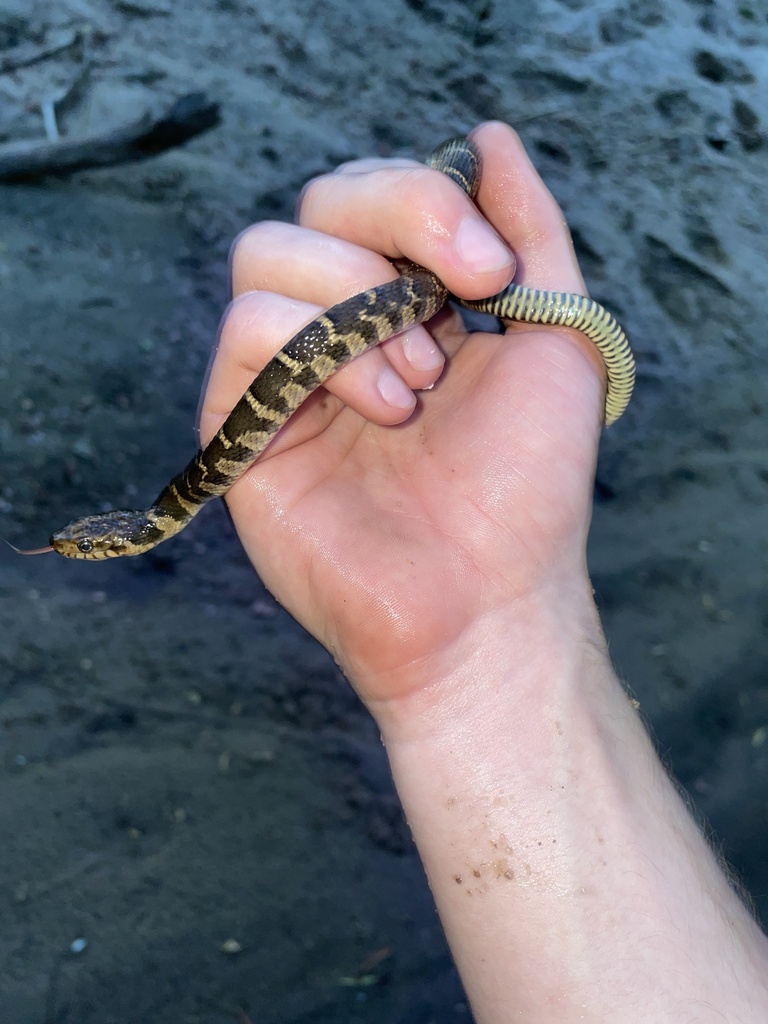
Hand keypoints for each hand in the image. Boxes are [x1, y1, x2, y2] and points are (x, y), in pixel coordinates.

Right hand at [199, 121, 606, 707]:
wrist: (492, 598)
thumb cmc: (529, 485)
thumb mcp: (557, 333)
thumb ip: (530, 229)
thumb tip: (490, 137)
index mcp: (403, 302)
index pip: (370, 193)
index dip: (424, 201)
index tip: (489, 274)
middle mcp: (337, 329)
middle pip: (313, 203)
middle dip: (394, 233)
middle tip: (453, 314)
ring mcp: (284, 376)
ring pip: (265, 253)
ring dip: (357, 304)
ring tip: (419, 387)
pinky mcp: (240, 426)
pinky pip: (244, 329)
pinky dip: (322, 353)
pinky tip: (385, 414)